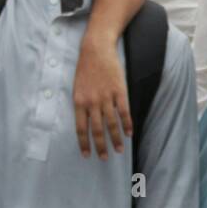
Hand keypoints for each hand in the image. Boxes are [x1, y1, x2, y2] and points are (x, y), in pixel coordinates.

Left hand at [73, 37, 131, 159]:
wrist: (96, 49)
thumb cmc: (85, 69)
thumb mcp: (77, 87)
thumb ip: (81, 105)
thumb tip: (85, 124)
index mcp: (79, 101)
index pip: (81, 128)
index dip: (84, 143)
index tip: (87, 155)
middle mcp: (92, 102)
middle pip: (97, 130)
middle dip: (101, 146)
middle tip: (105, 158)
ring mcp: (107, 97)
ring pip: (112, 123)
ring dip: (116, 138)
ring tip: (119, 149)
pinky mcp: (119, 91)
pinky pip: (124, 112)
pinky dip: (127, 124)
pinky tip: (129, 133)